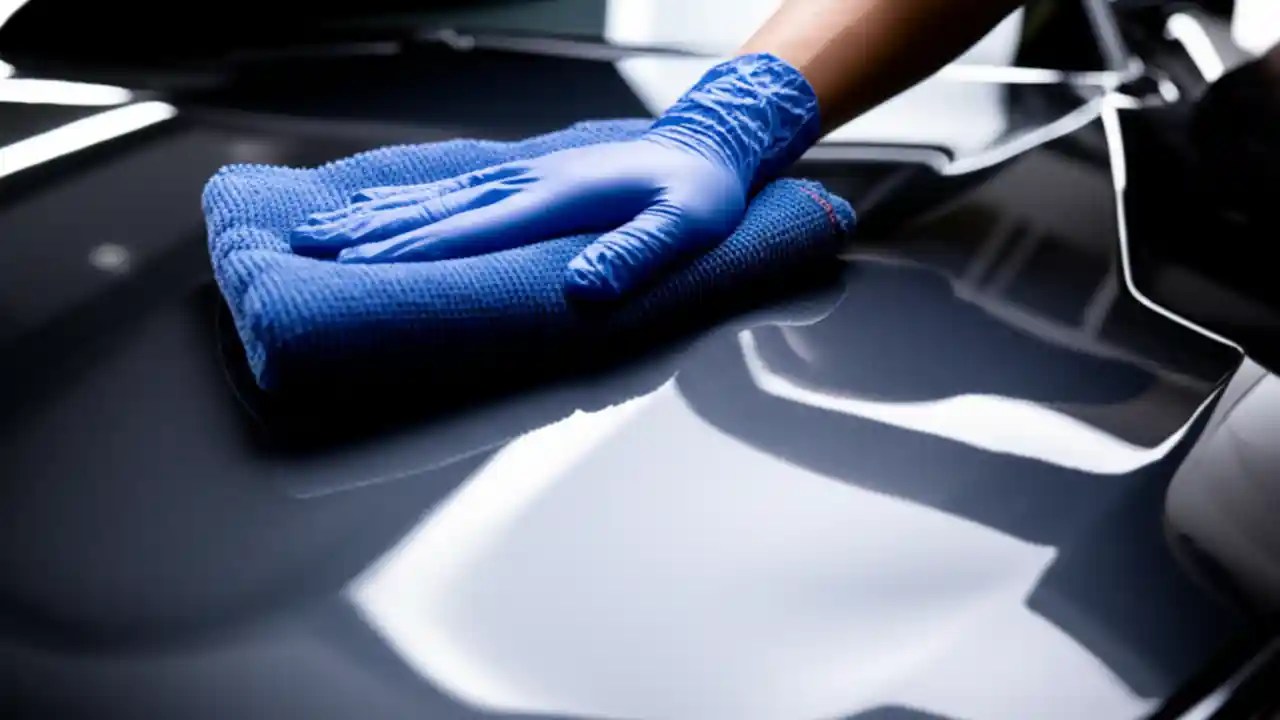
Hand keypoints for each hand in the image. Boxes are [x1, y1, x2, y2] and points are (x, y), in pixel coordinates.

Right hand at [290, 53, 820, 299]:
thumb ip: (635, 257)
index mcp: (556, 201)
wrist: (709, 147)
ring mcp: (522, 177)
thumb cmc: (699, 197)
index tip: (355, 267)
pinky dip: (408, 199)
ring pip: (435, 198)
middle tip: (309, 253)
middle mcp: (527, 185)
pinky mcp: (525, 178)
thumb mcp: (685, 229)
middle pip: (435, 213)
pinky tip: (380, 207)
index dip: (410, 250)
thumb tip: (583, 291)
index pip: (470, 231)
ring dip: (376, 215)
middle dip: (370, 234)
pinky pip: (454, 188)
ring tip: (319, 231)